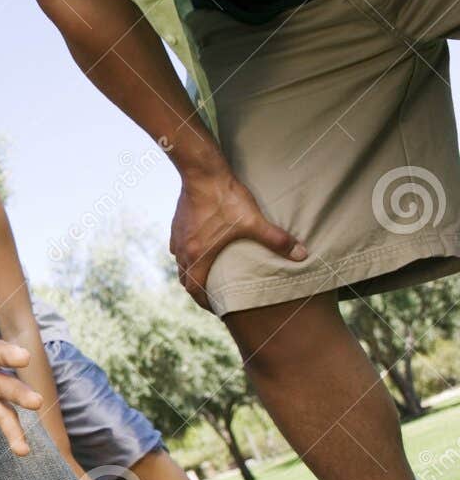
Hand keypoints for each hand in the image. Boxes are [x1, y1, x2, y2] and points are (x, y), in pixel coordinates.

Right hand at [170, 160, 304, 308]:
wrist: (202, 172)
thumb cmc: (226, 198)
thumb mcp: (254, 221)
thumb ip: (277, 240)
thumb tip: (302, 255)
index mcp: (199, 255)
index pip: (195, 289)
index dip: (205, 302)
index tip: (216, 306)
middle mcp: (183, 250)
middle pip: (185, 279)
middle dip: (198, 289)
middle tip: (213, 294)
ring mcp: (178, 237)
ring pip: (180, 263)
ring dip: (191, 271)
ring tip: (207, 272)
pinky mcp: (176, 224)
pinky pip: (177, 247)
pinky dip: (187, 254)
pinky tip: (198, 247)